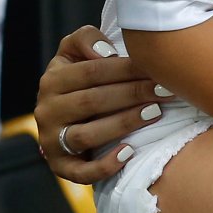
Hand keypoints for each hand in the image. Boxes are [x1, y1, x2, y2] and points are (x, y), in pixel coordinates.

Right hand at [34, 26, 168, 184]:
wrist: (64, 117)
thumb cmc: (81, 79)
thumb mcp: (75, 52)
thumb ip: (86, 40)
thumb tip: (105, 53)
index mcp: (52, 80)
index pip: (91, 71)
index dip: (126, 69)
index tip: (157, 69)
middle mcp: (47, 110)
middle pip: (93, 101)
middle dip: (133, 94)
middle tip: (166, 90)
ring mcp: (51, 140)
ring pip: (87, 134)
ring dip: (124, 123)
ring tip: (155, 113)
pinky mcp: (60, 166)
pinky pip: (80, 172)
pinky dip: (104, 165)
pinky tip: (129, 153)